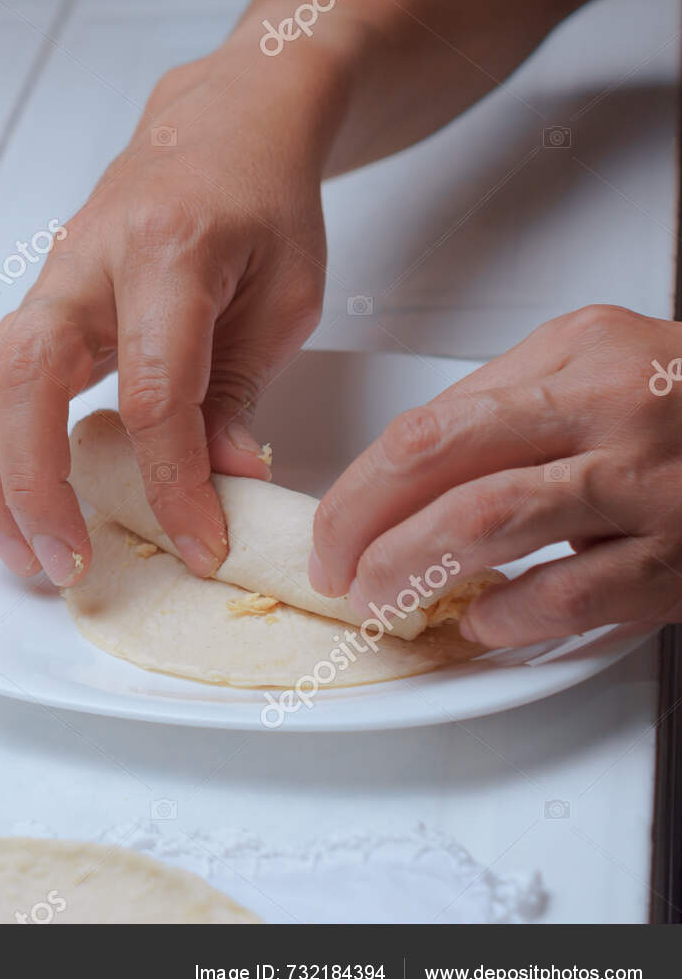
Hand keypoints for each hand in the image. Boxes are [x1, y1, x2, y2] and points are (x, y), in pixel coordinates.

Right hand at [0, 49, 336, 585]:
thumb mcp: (286, 293)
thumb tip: (222, 481)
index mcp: (167, 251)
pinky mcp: (33, 307)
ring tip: (28, 554)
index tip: (196, 545)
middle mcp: (86, 266)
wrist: (221, 124)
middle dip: (35, 489)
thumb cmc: (262, 198)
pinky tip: (17, 504)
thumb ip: (242, 387)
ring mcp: (47, 284)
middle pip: (23, 385)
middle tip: (67, 565)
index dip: (172, 482)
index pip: (154, 391)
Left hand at [310, 305, 681, 646]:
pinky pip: (570, 594)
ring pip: (488, 525)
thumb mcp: (599, 358)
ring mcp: (647, 483)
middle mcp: (607, 408)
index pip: (428, 422)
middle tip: (337, 571)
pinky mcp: (679, 555)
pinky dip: (509, 617)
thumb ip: (507, 398)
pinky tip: (482, 623)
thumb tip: (406, 467)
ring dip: (414, 573)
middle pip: (440, 466)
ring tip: (383, 602)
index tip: (331, 527)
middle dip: (363, 528)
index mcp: (574, 354)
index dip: (360, 487)